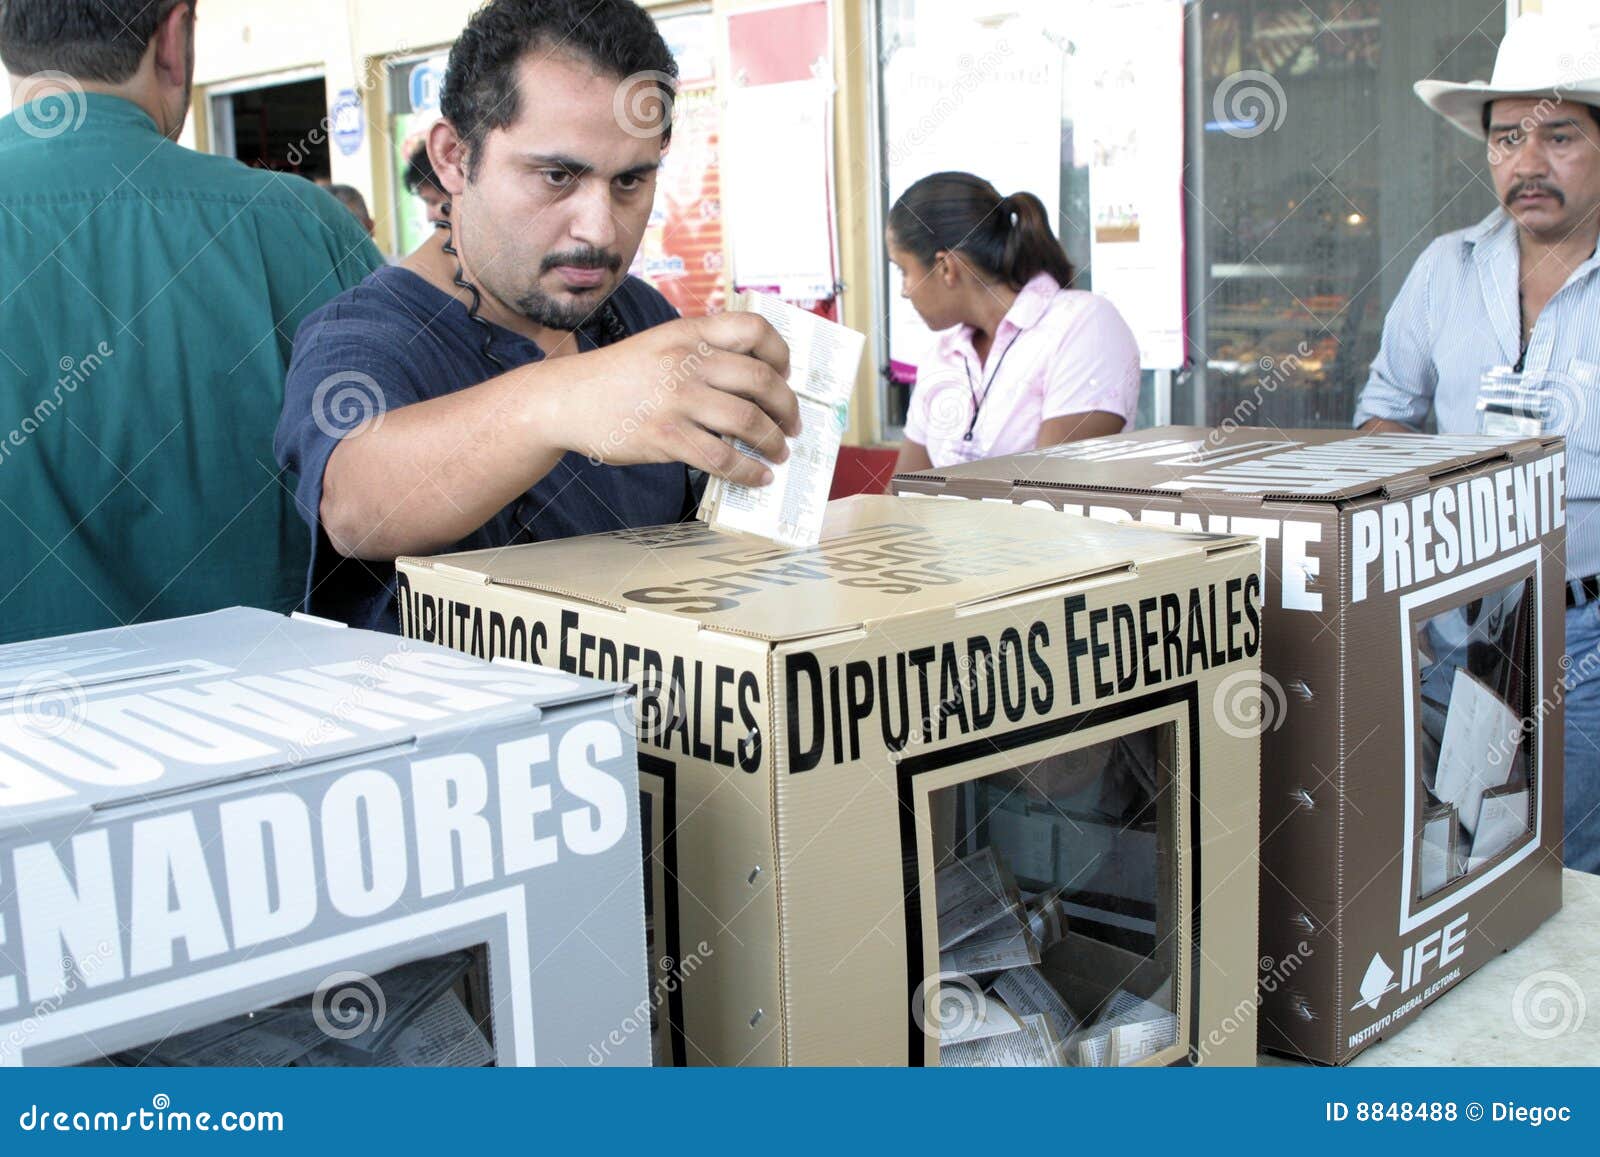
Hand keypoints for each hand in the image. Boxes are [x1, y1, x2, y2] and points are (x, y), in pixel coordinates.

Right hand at [550, 313, 801, 486]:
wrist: (566, 400)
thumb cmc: (618, 376)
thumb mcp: (660, 344)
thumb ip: (702, 352)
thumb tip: (756, 385)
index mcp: (688, 332)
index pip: (754, 329)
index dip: (781, 353)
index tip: (785, 375)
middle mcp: (686, 361)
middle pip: (761, 379)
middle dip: (788, 407)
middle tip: (793, 425)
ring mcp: (676, 399)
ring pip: (748, 421)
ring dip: (774, 442)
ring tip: (780, 453)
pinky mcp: (666, 437)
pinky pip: (722, 458)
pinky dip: (748, 471)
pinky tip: (758, 477)